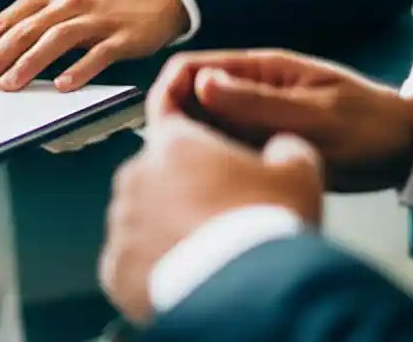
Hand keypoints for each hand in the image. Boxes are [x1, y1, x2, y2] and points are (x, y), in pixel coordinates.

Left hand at [0, 0, 187, 92]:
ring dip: (29, 63)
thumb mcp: (63, 2)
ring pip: (55, 40)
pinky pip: (98, 53)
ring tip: (8, 86)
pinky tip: (64, 85)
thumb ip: (32, 22)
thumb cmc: (102, 2)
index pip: (2, 23)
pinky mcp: (122, 35)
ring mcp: (95, 17)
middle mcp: (67, 2)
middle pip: (23, 31)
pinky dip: (79, 69)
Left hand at [100, 117, 322, 322]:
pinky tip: (186, 282)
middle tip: (221, 219)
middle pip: (157, 177)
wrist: (244, 292)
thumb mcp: (297, 174)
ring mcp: (121, 224)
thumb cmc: (266, 227)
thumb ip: (285, 149)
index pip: (170, 120)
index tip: (208, 157)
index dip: (193, 139)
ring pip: (142, 222)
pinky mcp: (115, 268)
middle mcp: (135, 177)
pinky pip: (132, 264)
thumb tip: (281, 149)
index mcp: (173, 144)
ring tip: (208, 256)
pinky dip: (154, 271)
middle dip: (183, 193)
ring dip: (166, 232)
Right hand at [146, 50, 412, 191]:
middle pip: (190, 99)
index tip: (161, 122)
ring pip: (202, 128)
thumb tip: (201, 83)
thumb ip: (257, 101)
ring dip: (195, 148)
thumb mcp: (314, 114)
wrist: (404, 152)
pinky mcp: (258, 146)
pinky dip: (216, 165)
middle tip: (178, 159)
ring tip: (201, 176)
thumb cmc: (368, 126)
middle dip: (177, 125)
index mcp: (260, 70)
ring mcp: (252, 119)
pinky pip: (223, 152)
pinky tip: (223, 183)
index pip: (194, 67)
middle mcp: (248, 92)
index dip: (170, 90)